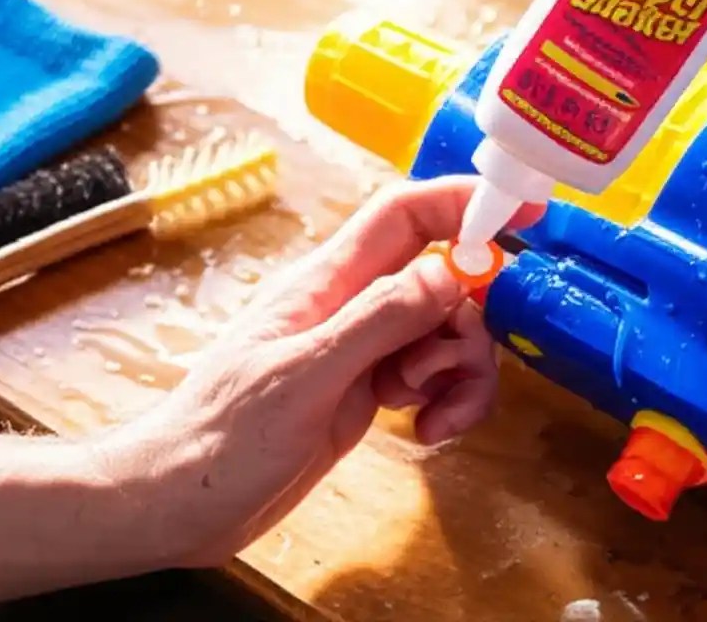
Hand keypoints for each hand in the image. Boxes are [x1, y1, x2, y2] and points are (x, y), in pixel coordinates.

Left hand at [94, 176, 541, 568]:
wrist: (183, 506)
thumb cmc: (223, 437)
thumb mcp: (304, 376)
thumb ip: (377, 320)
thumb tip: (449, 272)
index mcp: (327, 283)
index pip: (405, 215)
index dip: (463, 200)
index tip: (524, 212)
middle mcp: (352, 306)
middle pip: (445, 281)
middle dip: (468, 324)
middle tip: (443, 371)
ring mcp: (365, 350)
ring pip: (448, 334)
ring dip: (461, 373)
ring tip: (429, 415)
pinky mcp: (372, 390)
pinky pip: (436, 377)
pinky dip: (449, 401)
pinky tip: (426, 431)